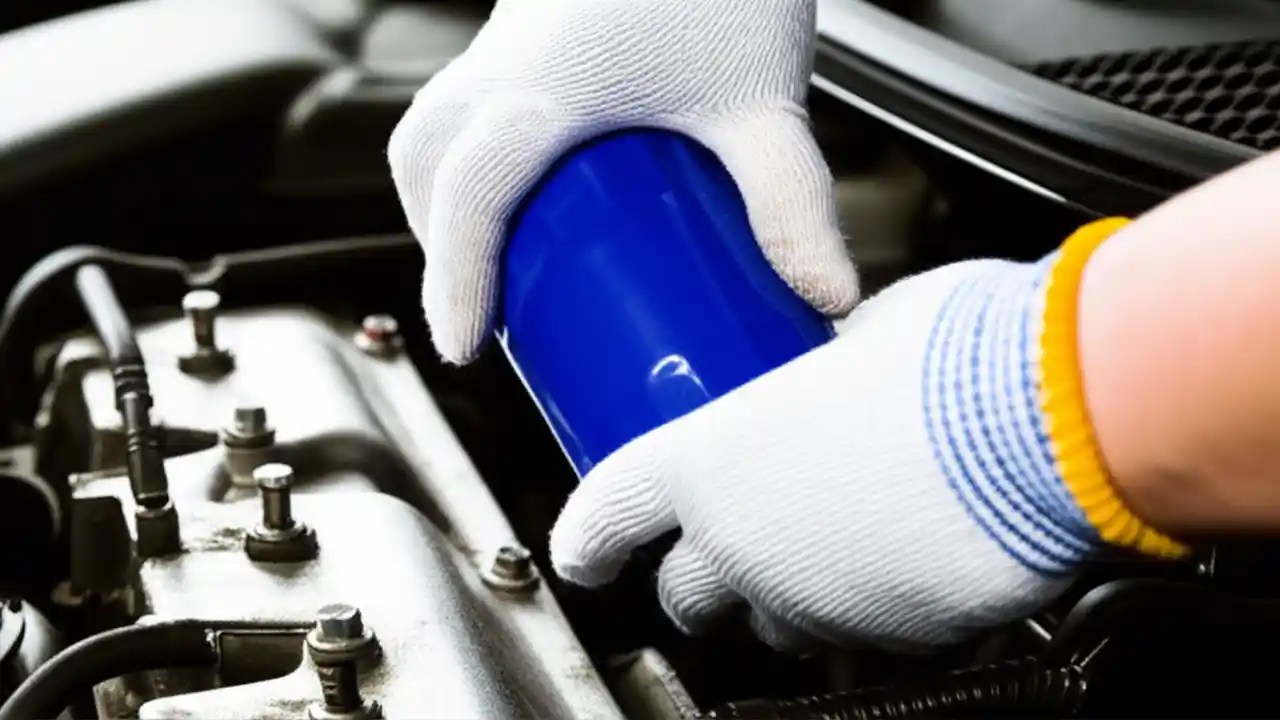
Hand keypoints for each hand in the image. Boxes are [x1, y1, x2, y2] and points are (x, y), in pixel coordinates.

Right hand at [388, 0, 858, 362]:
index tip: (462, 345)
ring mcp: (509, 35)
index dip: (455, 278)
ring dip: (444, 194)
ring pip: (434, 123)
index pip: (471, 195)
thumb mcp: (761, 106)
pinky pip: (464, 95)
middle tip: (479, 308)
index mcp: (546, 87)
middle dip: (439, 242)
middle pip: (426, 162)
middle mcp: (507, 60)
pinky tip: (527, 176)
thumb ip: (791, 206)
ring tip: (492, 252)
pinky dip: (467, 149)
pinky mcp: (526, 24)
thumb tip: (824, 298)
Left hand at [549, 259, 1101, 650]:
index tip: (581, 552)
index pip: (608, 516)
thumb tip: (833, 352)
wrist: (1053, 420)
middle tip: (726, 544)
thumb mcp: (856, 332)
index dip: (585, 541)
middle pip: (686, 596)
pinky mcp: (890, 635)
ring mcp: (815, 600)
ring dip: (779, 597)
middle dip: (695, 579)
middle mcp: (746, 545)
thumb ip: (819, 358)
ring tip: (823, 547)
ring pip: (770, 628)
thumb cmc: (951, 355)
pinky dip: (860, 606)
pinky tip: (894, 557)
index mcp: (709, 462)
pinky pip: (856, 634)